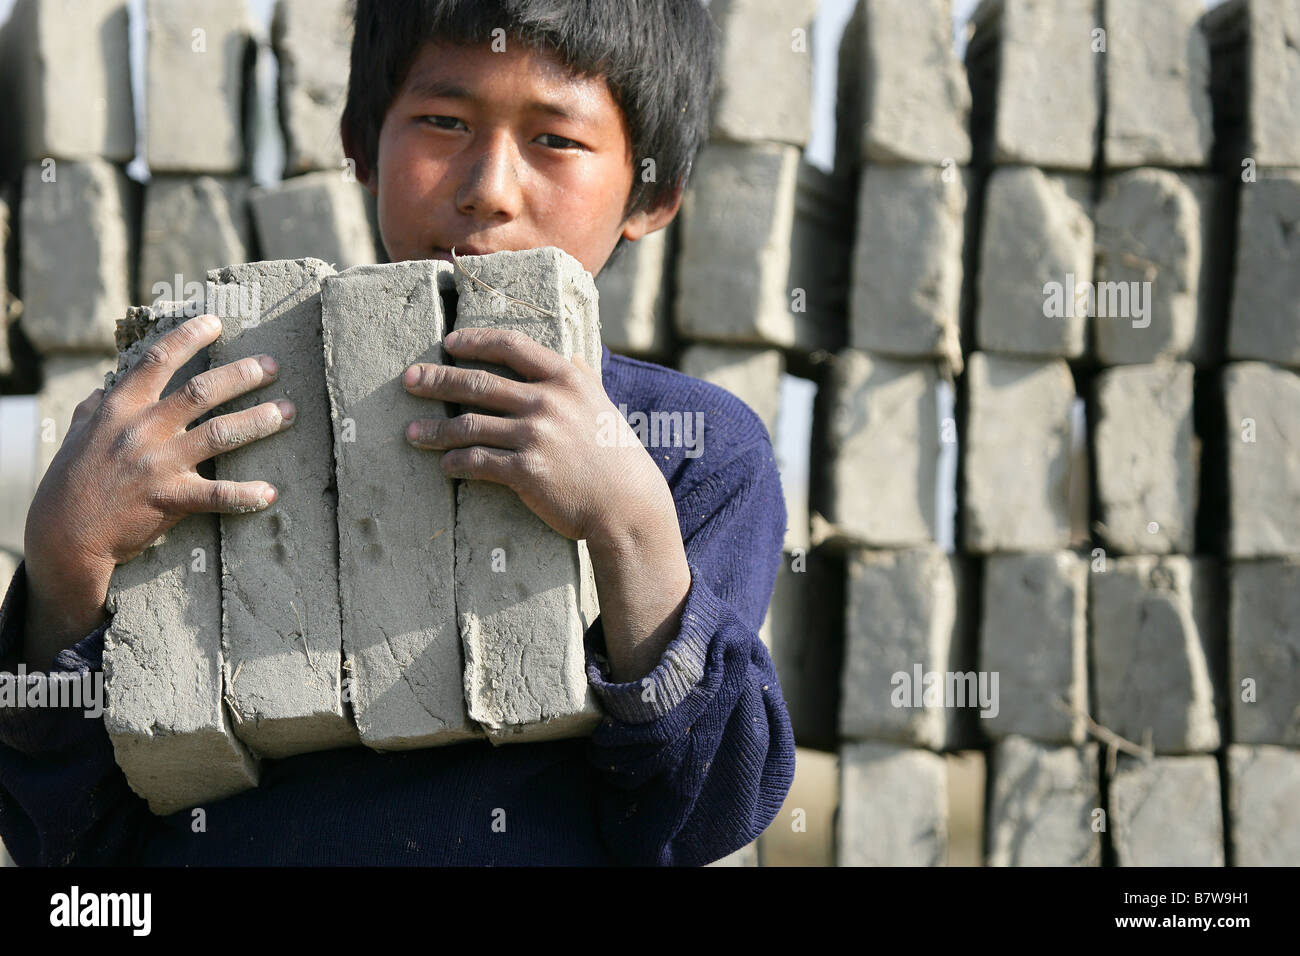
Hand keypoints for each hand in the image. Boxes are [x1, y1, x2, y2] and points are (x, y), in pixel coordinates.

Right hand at [22, 314, 295, 666]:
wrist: (64, 533)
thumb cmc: (72, 479)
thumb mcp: (80, 432)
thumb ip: (99, 405)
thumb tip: (110, 384)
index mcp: (120, 408)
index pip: (157, 360)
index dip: (187, 337)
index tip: (215, 322)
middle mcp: (142, 429)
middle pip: (201, 391)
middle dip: (242, 375)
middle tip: (273, 365)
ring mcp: (158, 463)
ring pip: (219, 433)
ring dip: (258, 421)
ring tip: (288, 412)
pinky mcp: (170, 499)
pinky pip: (216, 495)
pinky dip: (245, 495)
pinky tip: (270, 494)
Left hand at [403, 327, 692, 681]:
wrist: (627, 503)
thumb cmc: (614, 454)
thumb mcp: (602, 405)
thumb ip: (582, 379)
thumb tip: (571, 358)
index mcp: (565, 378)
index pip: (511, 345)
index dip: (475, 341)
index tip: (448, 343)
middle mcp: (548, 402)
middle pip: (478, 383)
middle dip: (436, 380)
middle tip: (409, 380)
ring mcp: (536, 436)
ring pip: (469, 425)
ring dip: (434, 430)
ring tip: (411, 434)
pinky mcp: (526, 472)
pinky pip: (477, 462)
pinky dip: (455, 462)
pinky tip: (444, 464)